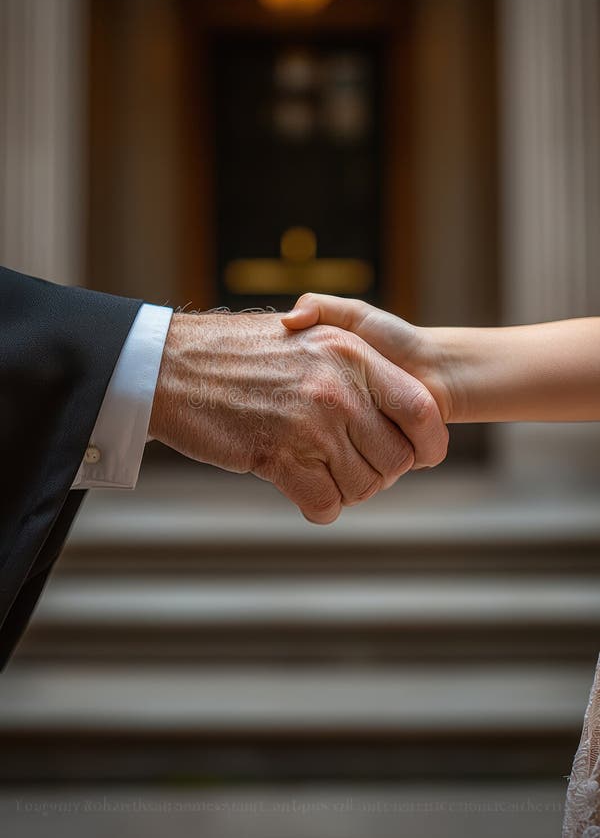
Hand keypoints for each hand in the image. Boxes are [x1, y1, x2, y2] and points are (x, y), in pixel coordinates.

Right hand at [149, 312, 447, 523]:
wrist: (173, 366)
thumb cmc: (236, 353)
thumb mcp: (306, 335)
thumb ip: (351, 364)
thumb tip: (390, 401)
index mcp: (352, 353)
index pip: (421, 409)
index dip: (429, 442)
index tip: (420, 456)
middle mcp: (339, 388)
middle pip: (396, 458)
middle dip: (380, 473)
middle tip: (349, 466)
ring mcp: (311, 423)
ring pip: (364, 486)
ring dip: (346, 490)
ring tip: (319, 474)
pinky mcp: (280, 457)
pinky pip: (326, 503)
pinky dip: (319, 507)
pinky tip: (302, 492)